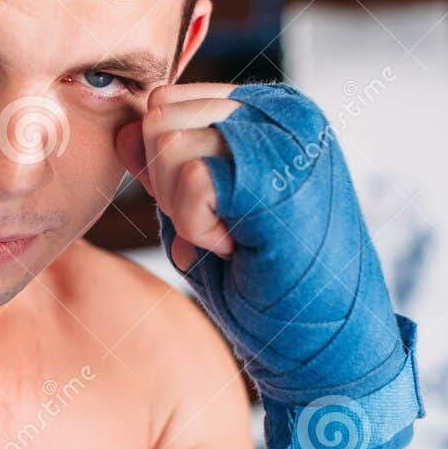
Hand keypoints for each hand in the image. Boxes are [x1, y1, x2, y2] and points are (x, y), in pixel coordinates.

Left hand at [115, 81, 422, 448]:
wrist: (325, 345)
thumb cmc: (268, 285)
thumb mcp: (200, 213)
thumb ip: (165, 166)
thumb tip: (122, 128)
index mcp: (271, 110)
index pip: (166, 103)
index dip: (165, 167)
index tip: (214, 211)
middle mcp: (285, 111)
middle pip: (159, 116)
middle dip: (167, 183)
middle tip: (221, 228)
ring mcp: (288, 136)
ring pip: (169, 144)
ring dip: (183, 209)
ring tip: (234, 239)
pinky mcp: (281, 172)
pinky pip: (190, 179)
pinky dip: (195, 226)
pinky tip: (237, 247)